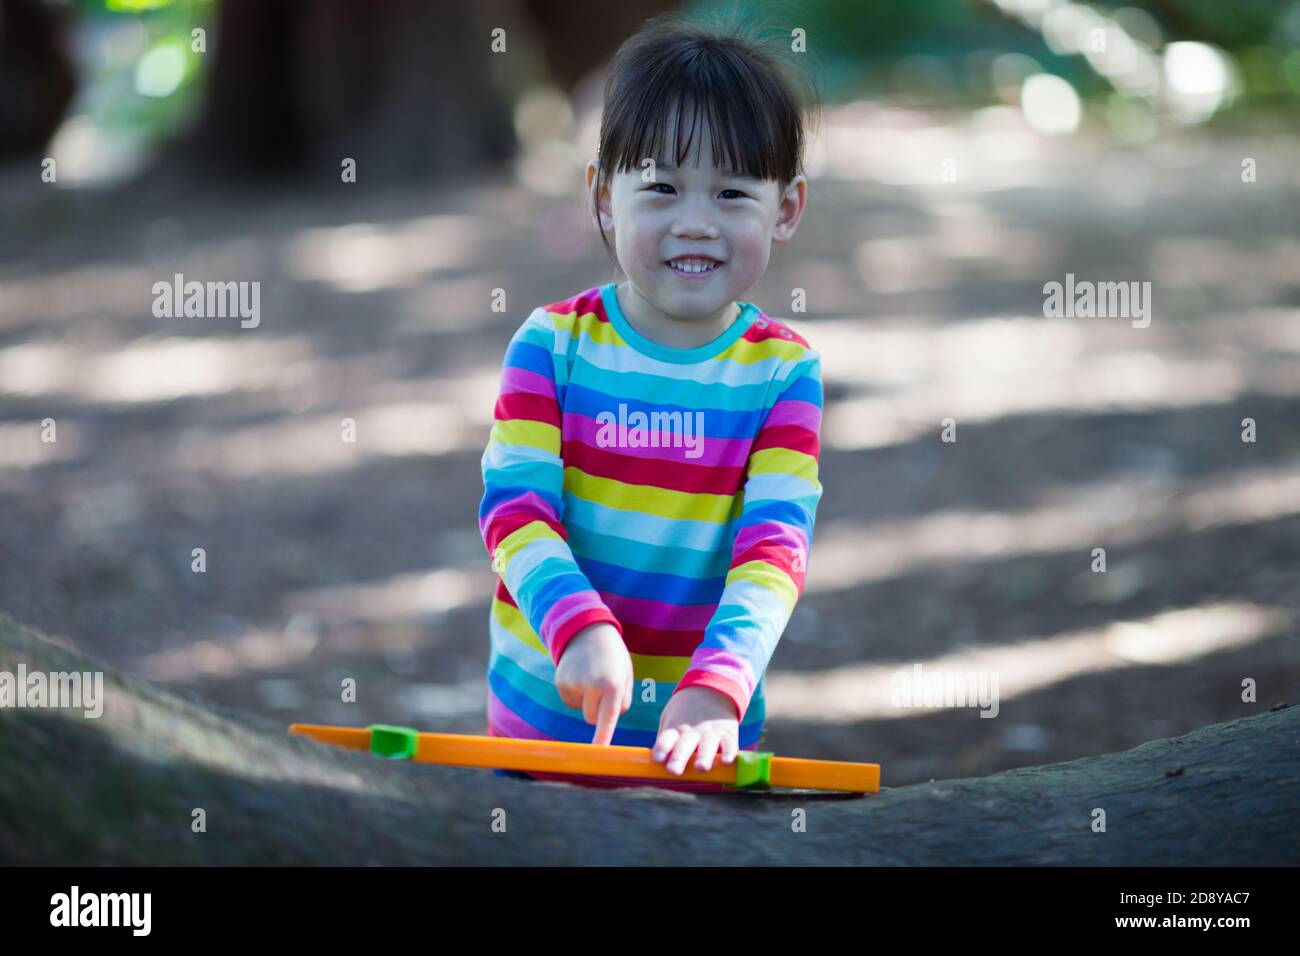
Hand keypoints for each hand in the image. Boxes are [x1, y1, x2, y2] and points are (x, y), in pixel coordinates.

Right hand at [555, 623, 632, 745]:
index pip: (607, 718)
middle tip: (603, 687)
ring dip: (587, 700)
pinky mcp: (561, 683)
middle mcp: (591, 685)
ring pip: (581, 710)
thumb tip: (606, 721)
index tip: (599, 753)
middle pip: (592, 718)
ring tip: (591, 676)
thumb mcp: (626, 675)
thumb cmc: (613, 657)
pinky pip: (571, 702)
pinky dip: (576, 695)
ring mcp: (573, 684)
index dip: (602, 737)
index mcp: (612, 684)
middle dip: (598, 710)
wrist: (587, 630)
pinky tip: (580, 676)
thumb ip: (622, 701)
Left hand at [652, 686, 739, 773]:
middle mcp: (692, 732)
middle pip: (684, 746)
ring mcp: (711, 733)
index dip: (661, 748)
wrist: (712, 688)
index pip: (665, 740)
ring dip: (704, 757)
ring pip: (708, 747)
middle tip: (674, 770)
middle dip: (679, 758)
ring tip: (701, 767)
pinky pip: (730, 745)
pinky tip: (727, 761)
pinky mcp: (729, 734)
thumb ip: (665, 740)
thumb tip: (659, 763)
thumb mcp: (669, 718)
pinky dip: (729, 753)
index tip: (658, 758)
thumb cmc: (685, 712)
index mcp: (674, 729)